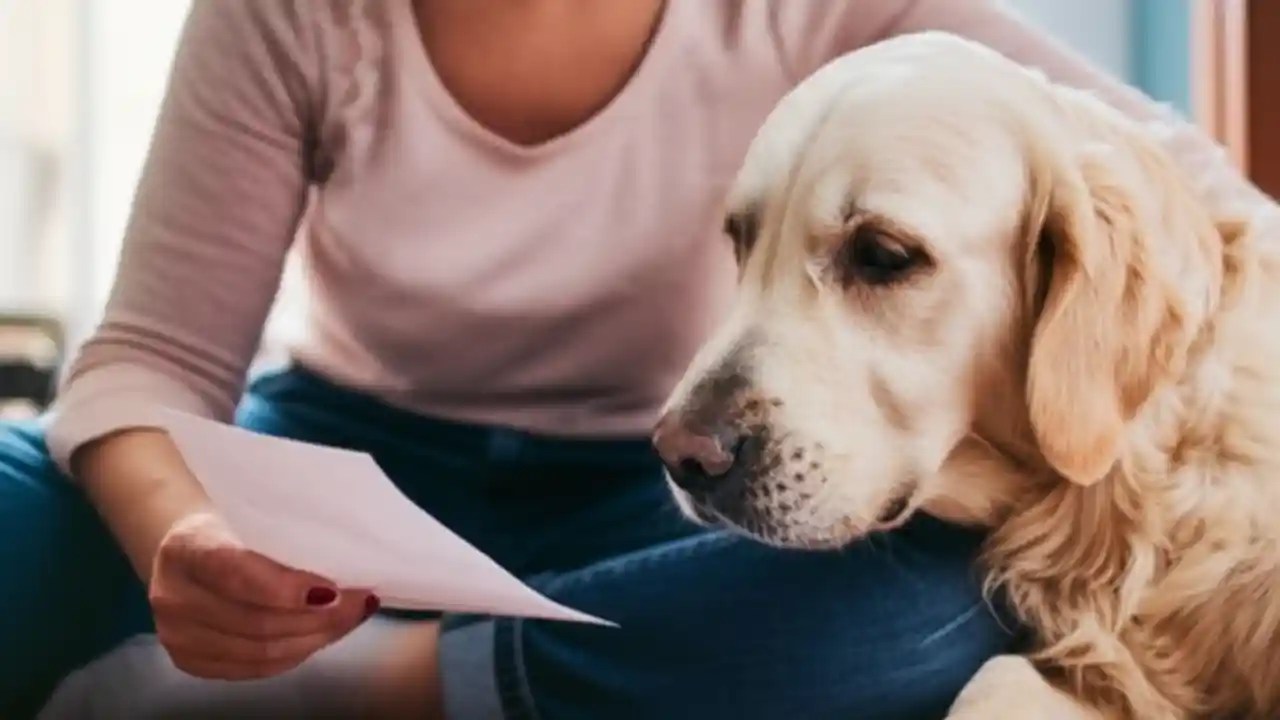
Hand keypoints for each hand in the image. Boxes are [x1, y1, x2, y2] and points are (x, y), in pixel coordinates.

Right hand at [148, 511, 377, 679]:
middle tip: (360, 602)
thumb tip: (351, 562)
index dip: (286, 588)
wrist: (185, 547)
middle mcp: (172, 595)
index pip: (235, 573)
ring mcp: (176, 634)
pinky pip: (254, 669)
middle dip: (318, 617)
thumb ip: (286, 536)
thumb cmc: (232, 524)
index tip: (333, 589)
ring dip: (315, 638)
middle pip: (255, 622)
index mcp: (184, 547)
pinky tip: (322, 636)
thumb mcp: (251, 515)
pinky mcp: (188, 661)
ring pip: (260, 652)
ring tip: (349, 618)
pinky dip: (296, 654)